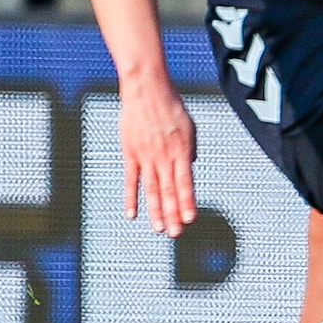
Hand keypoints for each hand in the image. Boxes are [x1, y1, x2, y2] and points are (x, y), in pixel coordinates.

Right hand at [119, 73, 197, 237]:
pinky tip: (132, 214)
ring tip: (159, 230)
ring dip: (155, 211)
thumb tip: (192, 164)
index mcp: (182, 150)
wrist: (146, 88)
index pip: (185, 182)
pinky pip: (131, 180)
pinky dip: (131, 198)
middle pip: (169, 191)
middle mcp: (164, 156)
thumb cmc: (170, 105)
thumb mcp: (189, 126)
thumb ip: (191, 148)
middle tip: (176, 233)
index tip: (190, 219)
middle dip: (173, 214)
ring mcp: (146, 156)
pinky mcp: (130, 153)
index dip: (187, 202)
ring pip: (152, 189)